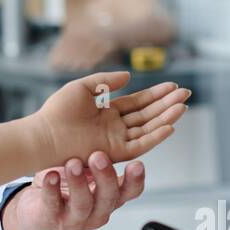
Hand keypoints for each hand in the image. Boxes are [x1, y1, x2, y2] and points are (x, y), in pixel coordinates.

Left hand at [1, 150, 145, 229]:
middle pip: (109, 197)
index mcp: (110, 195)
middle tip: (99, 156)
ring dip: (79, 183)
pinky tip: (50, 175)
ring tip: (72, 163)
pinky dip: (52, 189)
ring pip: (83, 203)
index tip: (137, 164)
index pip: (130, 191)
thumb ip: (99, 154)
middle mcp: (98, 209)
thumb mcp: (87, 169)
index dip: (135, 180)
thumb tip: (109, 120)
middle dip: (106, 177)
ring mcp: (76, 217)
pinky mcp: (52, 218)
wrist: (38, 208)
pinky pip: (53, 204)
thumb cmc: (66, 185)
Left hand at [37, 70, 190, 164]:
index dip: (155, 94)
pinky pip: (139, 145)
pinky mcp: (114, 153)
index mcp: (107, 113)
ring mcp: (116, 141)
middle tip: (186, 93)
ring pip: (147, 128)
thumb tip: (129, 76)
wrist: (44, 134)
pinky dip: (155, 136)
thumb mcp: (83, 87)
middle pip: (147, 114)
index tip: (172, 86)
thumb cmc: (57, 111)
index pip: (138, 103)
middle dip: (167, 104)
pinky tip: (169, 126)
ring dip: (166, 117)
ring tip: (182, 106)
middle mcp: (115, 128)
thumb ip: (106, 80)